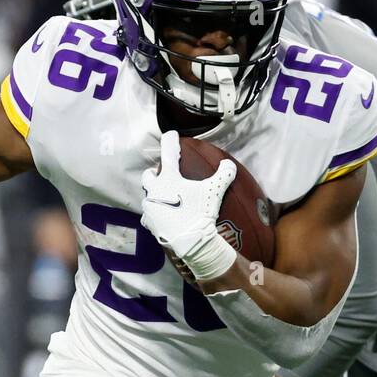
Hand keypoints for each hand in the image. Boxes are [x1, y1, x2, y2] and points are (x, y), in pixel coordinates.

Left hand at [141, 131, 237, 282]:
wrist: (191, 241)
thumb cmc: (201, 213)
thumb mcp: (215, 191)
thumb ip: (223, 174)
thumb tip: (229, 164)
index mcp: (168, 179)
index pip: (168, 152)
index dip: (170, 140)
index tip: (171, 135)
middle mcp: (154, 190)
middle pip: (149, 176)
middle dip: (154, 173)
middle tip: (162, 175)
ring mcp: (149, 208)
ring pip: (148, 196)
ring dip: (155, 194)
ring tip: (165, 198)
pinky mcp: (149, 223)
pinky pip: (148, 216)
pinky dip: (155, 214)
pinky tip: (162, 216)